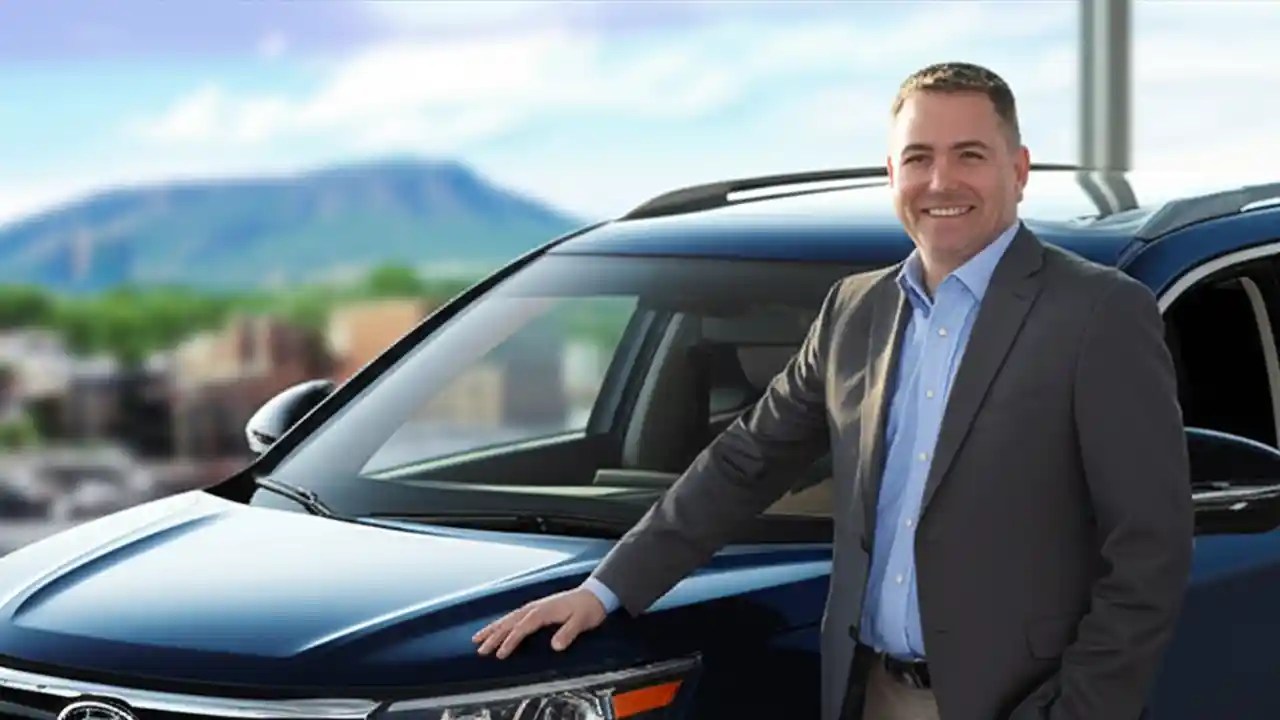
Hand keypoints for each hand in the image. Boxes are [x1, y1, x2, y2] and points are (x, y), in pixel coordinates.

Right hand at [473, 587, 607, 658]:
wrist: (595, 594)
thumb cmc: (588, 609)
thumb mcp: (581, 621)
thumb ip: (568, 633)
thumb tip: (556, 646)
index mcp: (543, 611)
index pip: (522, 628)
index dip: (510, 641)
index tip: (500, 654)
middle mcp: (535, 608)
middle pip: (509, 622)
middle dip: (493, 636)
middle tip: (479, 649)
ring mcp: (534, 607)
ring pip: (508, 618)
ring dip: (493, 629)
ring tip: (477, 639)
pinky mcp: (536, 609)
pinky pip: (514, 617)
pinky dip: (502, 623)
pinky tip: (496, 629)